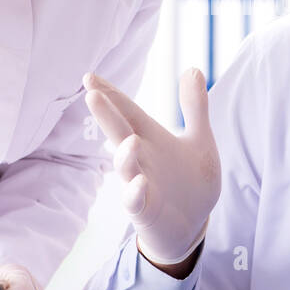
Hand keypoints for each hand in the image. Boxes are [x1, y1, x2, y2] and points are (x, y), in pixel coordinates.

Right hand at [83, 68, 220, 265]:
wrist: (195, 222)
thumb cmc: (191, 178)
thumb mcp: (200, 139)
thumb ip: (195, 106)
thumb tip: (192, 68)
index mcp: (150, 137)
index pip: (127, 110)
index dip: (110, 94)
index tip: (89, 76)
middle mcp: (140, 158)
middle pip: (119, 133)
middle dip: (106, 115)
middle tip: (92, 95)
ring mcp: (139, 183)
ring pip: (125, 167)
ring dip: (124, 155)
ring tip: (129, 140)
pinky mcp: (145, 209)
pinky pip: (135, 201)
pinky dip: (134, 192)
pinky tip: (139, 183)